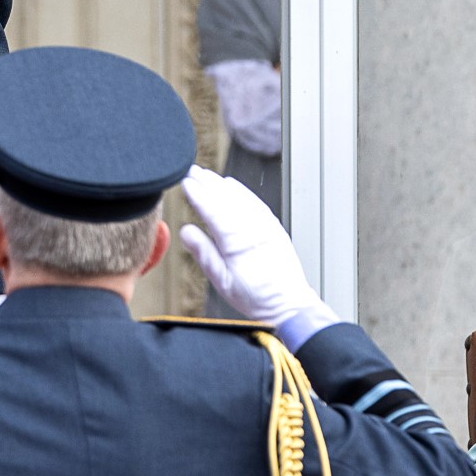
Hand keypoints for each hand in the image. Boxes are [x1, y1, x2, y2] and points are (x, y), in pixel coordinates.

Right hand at [177, 168, 331, 330]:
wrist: (289, 305)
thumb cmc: (256, 297)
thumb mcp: (222, 282)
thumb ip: (204, 254)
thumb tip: (187, 232)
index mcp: (238, 244)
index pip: (214, 211)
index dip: (199, 195)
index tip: (186, 182)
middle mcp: (254, 231)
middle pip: (227, 200)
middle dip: (208, 183)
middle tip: (192, 171)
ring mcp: (266, 227)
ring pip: (241, 199)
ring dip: (223, 185)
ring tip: (207, 175)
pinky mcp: (274, 228)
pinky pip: (256, 203)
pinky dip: (242, 191)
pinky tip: (232, 186)